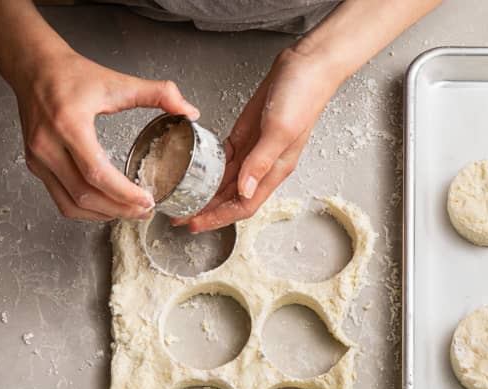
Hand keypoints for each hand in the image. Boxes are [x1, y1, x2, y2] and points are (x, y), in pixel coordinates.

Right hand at [12, 48, 199, 220]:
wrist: (34, 67)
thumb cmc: (71, 74)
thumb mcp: (118, 82)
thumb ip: (158, 94)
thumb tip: (190, 110)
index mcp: (69, 124)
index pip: (97, 172)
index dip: (124, 193)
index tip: (148, 200)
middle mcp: (47, 145)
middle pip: (85, 195)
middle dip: (119, 209)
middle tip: (145, 210)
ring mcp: (37, 158)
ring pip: (71, 203)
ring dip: (103, 215)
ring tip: (130, 212)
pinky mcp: (34, 165)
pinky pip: (60, 199)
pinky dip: (85, 209)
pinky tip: (106, 206)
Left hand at [173, 48, 342, 232]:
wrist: (307, 65)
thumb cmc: (303, 96)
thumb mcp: (280, 130)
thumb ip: (261, 161)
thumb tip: (243, 190)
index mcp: (275, 169)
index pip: (245, 205)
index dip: (219, 218)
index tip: (196, 225)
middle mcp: (264, 164)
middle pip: (232, 197)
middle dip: (207, 209)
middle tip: (181, 216)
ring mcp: (255, 148)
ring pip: (227, 179)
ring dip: (207, 192)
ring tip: (184, 199)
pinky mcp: (247, 132)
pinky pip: (226, 157)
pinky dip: (211, 167)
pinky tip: (196, 171)